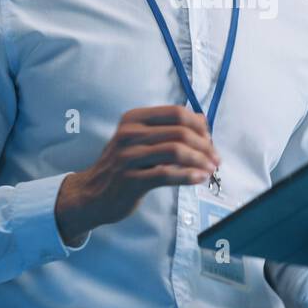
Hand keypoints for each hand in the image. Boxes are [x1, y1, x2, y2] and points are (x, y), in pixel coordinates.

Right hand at [54, 106, 219, 245]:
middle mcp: (129, 133)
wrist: (92, 194)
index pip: (176, 113)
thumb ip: (167, 129)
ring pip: (176, 152)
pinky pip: (167, 175)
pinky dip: (188, 176)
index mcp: (134, 119)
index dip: (199, 126)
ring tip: (210, 169)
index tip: (210, 139)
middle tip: (216, 158)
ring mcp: (128, 156)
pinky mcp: (131, 179)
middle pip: (180, 132)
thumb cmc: (122, 166)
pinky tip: (199, 179)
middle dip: (205, 146)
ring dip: (200, 161)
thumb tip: (202, 119)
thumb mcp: (139, 140)